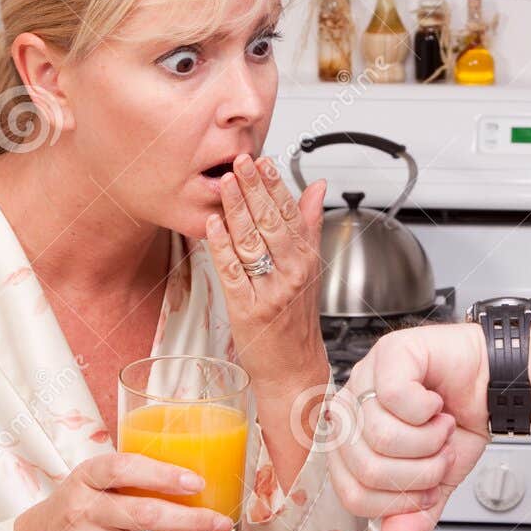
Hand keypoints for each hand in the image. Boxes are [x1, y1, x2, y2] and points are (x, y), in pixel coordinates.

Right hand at [13, 454, 237, 530]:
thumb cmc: (70, 513)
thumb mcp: (88, 486)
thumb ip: (129, 481)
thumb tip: (197, 480)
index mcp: (85, 478)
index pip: (122, 468)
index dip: (161, 474)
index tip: (195, 481)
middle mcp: (84, 511)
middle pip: (143, 515)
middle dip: (191, 520)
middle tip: (223, 521)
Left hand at [203, 154, 327, 392]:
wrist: (293, 369)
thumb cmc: (296, 321)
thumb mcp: (310, 269)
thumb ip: (310, 225)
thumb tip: (316, 186)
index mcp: (306, 259)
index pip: (292, 213)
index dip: (276, 185)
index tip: (263, 160)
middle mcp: (292, 273)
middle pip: (273, 223)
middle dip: (255, 189)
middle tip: (240, 160)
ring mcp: (272, 291)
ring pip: (253, 243)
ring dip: (237, 210)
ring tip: (226, 183)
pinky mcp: (249, 310)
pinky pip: (234, 273)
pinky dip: (222, 248)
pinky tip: (213, 227)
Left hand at [329, 323, 489, 530]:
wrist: (496, 386)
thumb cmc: (461, 421)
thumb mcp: (439, 481)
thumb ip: (415, 513)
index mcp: (352, 441)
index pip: (351, 493)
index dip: (397, 501)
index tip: (427, 489)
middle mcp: (351, 408)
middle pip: (366, 467)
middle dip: (418, 472)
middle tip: (440, 454)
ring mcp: (366, 377)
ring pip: (381, 435)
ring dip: (428, 441)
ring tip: (441, 427)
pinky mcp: (390, 353)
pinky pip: (393, 397)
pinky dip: (428, 410)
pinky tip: (437, 404)